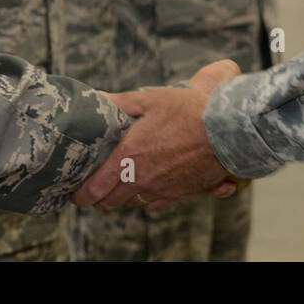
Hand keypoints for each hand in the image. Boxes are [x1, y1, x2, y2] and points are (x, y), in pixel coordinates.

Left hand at [73, 59, 242, 209]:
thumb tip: (96, 98)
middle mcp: (141, 178)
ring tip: (119, 184)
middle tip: (94, 186)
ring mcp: (160, 190)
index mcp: (129, 156)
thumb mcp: (150, 98)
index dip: (81, 194)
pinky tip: (148, 185)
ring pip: (130, 205)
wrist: (227, 131)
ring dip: (121, 198)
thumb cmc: (188, 111)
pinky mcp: (178, 194)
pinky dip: (145, 199)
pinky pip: (154, 205)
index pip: (95, 189)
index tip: (76, 190)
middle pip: (108, 203)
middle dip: (97, 198)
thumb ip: (120, 102)